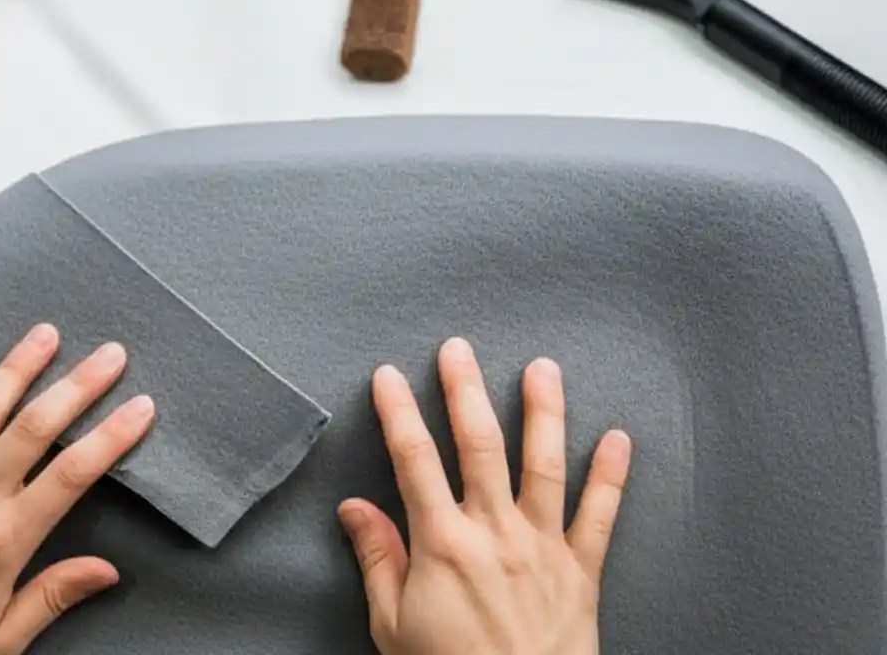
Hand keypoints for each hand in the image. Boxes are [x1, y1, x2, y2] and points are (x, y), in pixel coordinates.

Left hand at [0, 324, 153, 654]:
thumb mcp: (0, 639)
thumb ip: (53, 596)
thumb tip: (107, 570)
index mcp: (3, 540)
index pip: (72, 475)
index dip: (112, 436)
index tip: (142, 407)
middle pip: (36, 428)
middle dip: (78, 386)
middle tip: (111, 354)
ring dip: (19, 369)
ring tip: (46, 333)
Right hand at [339, 338, 631, 654]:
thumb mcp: (393, 624)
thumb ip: (378, 559)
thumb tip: (354, 509)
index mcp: (442, 543)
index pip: (413, 460)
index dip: (398, 413)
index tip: (388, 377)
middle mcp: (494, 532)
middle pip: (479, 445)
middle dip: (464, 391)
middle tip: (457, 349)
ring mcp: (542, 546)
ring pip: (543, 464)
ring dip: (543, 411)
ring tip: (543, 368)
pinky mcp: (581, 570)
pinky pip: (601, 516)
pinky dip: (611, 476)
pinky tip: (619, 438)